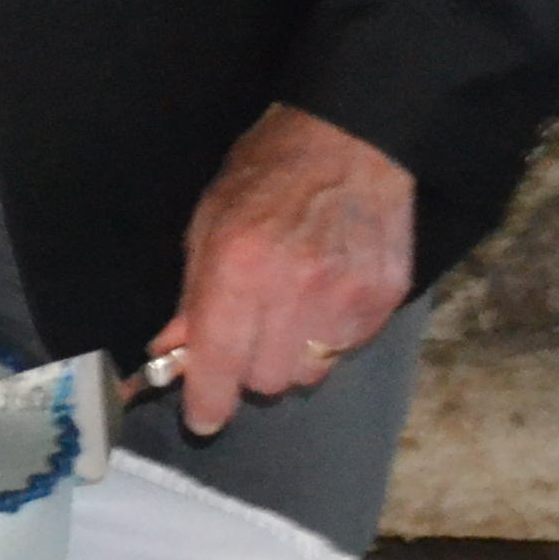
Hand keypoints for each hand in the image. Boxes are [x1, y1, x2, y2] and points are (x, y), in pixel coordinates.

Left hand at [146, 103, 415, 436]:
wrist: (350, 141)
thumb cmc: (265, 174)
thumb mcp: (208, 222)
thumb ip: (193, 294)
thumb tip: (174, 352)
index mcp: (240, 267)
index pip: (220, 360)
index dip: (208, 399)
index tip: (202, 418)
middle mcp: (294, 292)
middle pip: (266, 380)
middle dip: (247, 368)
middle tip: (246, 334)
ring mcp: (346, 300)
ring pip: (309, 374)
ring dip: (290, 357)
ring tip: (289, 310)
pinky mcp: (384, 302)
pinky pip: (346, 351)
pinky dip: (328, 338)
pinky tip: (324, 297)